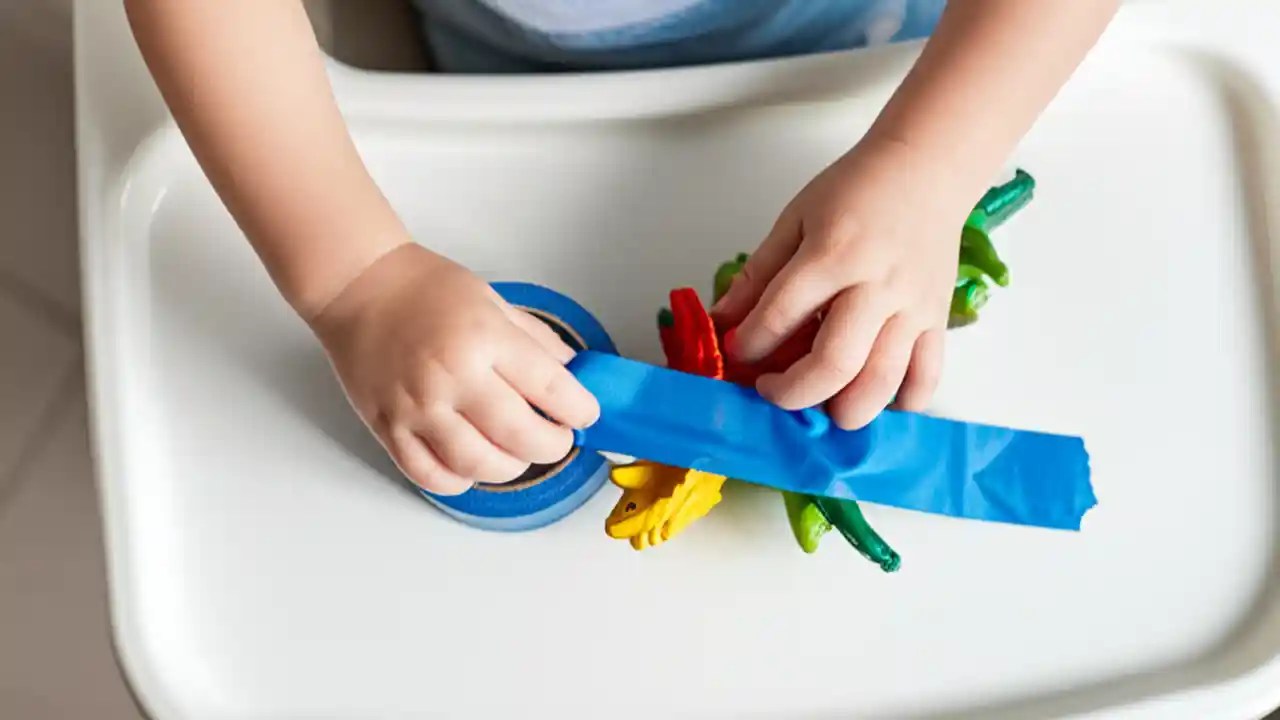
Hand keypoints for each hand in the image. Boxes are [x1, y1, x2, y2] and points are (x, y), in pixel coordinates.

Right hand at [311, 244, 599, 494]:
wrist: (359, 286)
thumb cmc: (425, 289)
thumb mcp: (495, 301)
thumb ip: (538, 342)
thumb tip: (574, 376)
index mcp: (486, 338)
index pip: (552, 390)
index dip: (580, 410)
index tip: (585, 414)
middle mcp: (453, 376)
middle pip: (522, 437)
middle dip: (553, 445)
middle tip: (557, 438)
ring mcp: (418, 407)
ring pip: (479, 465)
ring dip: (511, 467)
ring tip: (515, 451)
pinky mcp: (389, 428)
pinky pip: (432, 476)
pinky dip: (461, 480)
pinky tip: (472, 464)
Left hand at [712, 137, 972, 428]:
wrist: (927, 169)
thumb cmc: (857, 190)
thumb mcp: (795, 218)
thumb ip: (759, 273)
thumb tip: (723, 319)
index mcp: (833, 254)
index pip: (781, 315)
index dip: (750, 343)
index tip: (737, 352)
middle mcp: (876, 286)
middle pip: (834, 362)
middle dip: (793, 392)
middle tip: (772, 390)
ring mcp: (912, 308)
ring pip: (882, 381)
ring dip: (845, 409)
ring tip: (821, 406)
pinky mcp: (938, 319)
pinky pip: (927, 376)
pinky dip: (902, 401)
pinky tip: (874, 399)